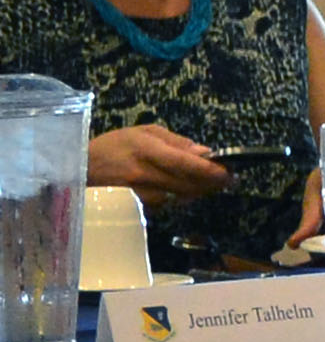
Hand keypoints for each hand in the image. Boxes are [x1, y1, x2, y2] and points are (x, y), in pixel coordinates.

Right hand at [89, 123, 230, 201]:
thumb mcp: (143, 133)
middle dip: (212, 183)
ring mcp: (139, 194)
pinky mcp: (137, 208)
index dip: (211, 171)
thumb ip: (176, 142)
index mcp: (147, 151)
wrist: (78, 169)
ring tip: (204, 182)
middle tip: (227, 179)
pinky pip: (167, 204)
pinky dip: (178, 197)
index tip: (229, 173)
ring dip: (196, 190)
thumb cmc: (114, 147)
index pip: (185, 164)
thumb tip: (205, 152)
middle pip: (189, 184)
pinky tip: (177, 189)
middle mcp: (144, 174)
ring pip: (181, 196)